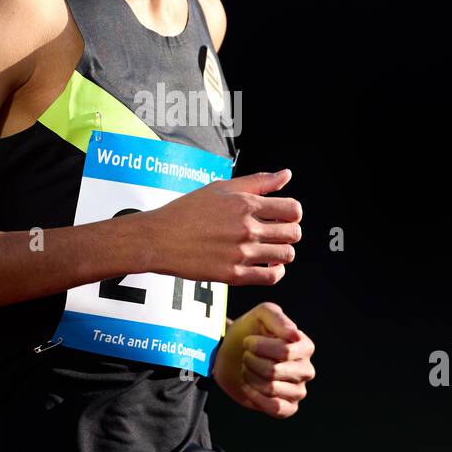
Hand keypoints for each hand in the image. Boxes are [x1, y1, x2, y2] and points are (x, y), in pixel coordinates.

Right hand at [143, 168, 300, 285]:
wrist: (158, 238)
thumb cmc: (185, 212)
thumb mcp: (221, 187)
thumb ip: (258, 181)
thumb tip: (286, 175)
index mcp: (245, 204)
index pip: (293, 209)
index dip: (292, 213)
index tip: (284, 216)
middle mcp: (246, 228)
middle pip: (293, 233)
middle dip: (289, 232)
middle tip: (277, 233)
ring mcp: (241, 253)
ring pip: (285, 255)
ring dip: (283, 252)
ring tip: (270, 249)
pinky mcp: (233, 275)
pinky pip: (271, 277)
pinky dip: (276, 272)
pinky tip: (267, 266)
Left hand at [211, 302, 315, 417]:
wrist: (229, 355)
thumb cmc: (248, 332)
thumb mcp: (261, 315)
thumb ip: (278, 319)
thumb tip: (295, 335)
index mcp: (304, 346)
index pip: (285, 351)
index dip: (260, 347)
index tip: (248, 341)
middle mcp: (306, 369)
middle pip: (275, 371)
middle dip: (252, 362)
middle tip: (246, 356)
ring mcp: (298, 391)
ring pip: (271, 389)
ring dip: (251, 377)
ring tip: (248, 369)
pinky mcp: (288, 408)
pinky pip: (276, 408)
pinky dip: (256, 397)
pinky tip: (249, 387)